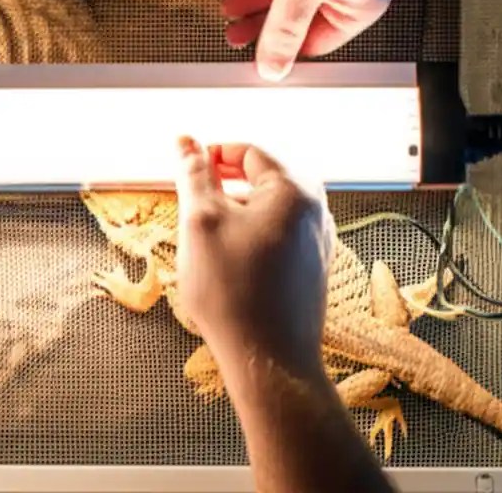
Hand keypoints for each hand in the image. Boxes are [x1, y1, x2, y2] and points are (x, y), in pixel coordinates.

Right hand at [173, 136, 333, 374]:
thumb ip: (193, 175)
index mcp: (294, 190)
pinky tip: (227, 265)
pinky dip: (249, 238)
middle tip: (191, 210)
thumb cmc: (232, 290)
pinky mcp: (311, 269)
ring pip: (266, 210)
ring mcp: (317, 242)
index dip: (211, 156)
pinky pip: (276, 236)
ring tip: (206, 241)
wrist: (269, 360)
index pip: (248, 151)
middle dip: (222, 188)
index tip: (184, 174)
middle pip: (260, 179)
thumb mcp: (200, 222)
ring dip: (234, 216)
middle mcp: (315, 211)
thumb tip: (186, 141)